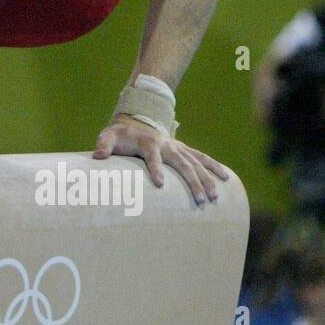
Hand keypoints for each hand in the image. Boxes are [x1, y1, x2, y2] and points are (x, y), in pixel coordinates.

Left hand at [93, 114, 230, 205]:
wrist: (133, 123)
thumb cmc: (119, 136)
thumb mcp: (108, 137)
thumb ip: (103, 145)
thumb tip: (98, 156)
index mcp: (147, 142)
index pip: (152, 156)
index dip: (155, 169)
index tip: (159, 184)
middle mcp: (166, 144)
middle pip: (182, 162)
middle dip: (192, 181)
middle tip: (200, 200)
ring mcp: (177, 147)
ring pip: (196, 162)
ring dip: (206, 179)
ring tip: (215, 197)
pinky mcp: (183, 150)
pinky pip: (202, 157)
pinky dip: (215, 166)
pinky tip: (227, 179)